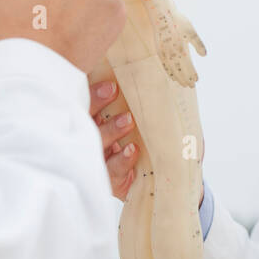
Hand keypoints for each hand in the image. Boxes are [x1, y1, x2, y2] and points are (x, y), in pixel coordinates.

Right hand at [89, 79, 204, 205]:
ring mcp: (102, 159)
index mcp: (103, 118)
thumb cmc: (155, 144)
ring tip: (128, 120)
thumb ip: (154, 103)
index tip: (109, 82)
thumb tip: (170, 77)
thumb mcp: (155, 121)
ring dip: (112, 129)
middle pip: (88, 117)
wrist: (161, 180)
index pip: (91, 100)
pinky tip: (131, 150)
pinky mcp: (111, 179)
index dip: (95, 90)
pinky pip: (113, 169)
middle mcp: (97, 136)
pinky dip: (122, 159)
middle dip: (97, 102)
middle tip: (113, 90)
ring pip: (98, 142)